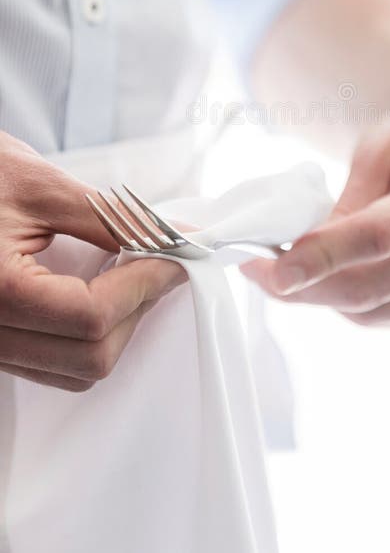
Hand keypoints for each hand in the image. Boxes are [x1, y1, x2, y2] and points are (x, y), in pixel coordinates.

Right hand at [0, 131, 184, 390]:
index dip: (146, 284)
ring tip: (134, 271)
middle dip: (137, 308)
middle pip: (89, 357)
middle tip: (162, 262)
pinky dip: (89, 333)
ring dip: (118, 325)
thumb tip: (173, 236)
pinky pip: (52, 362)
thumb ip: (113, 220)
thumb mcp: (43, 188)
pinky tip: (101, 288)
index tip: (177, 255)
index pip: (92, 317)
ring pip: (73, 370)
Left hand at [241, 87, 389, 325]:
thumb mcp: (377, 148)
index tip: (273, 270)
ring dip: (322, 296)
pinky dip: (350, 302)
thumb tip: (303, 254)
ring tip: (289, 268)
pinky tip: (331, 275)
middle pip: (371, 287)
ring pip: (373, 312)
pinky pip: (388, 317)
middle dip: (305, 287)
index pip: (379, 236)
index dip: (323, 256)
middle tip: (256, 270)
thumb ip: (347, 203)